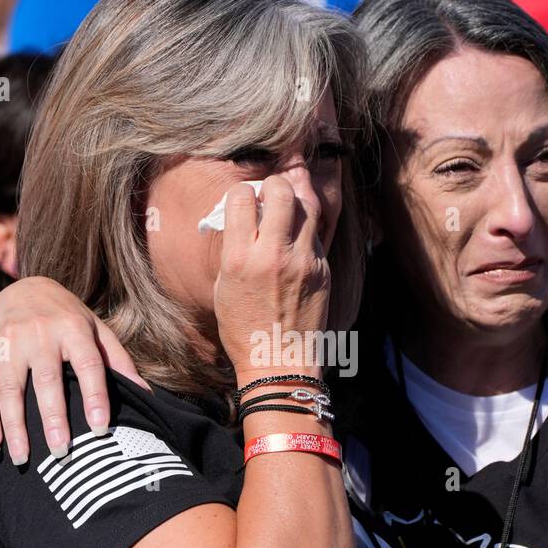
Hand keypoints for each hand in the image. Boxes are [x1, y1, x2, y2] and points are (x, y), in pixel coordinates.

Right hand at [0, 276, 144, 463]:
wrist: (20, 292)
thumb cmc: (68, 319)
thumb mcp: (96, 329)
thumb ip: (118, 360)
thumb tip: (146, 394)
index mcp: (74, 328)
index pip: (89, 365)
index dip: (96, 397)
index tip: (101, 428)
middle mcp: (40, 333)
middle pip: (47, 380)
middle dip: (52, 418)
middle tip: (61, 452)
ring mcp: (10, 342)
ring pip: (10, 388)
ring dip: (14, 426)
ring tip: (22, 458)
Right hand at [213, 175, 330, 383]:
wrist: (280, 363)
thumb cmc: (244, 328)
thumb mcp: (223, 287)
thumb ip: (232, 247)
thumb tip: (241, 214)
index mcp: (239, 259)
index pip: (242, 197)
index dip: (242, 193)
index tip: (243, 201)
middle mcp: (273, 255)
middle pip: (281, 190)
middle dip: (274, 185)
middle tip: (271, 195)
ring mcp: (303, 261)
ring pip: (308, 205)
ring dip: (296, 201)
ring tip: (287, 212)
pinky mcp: (323, 270)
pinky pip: (317, 235)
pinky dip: (306, 231)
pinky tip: (297, 243)